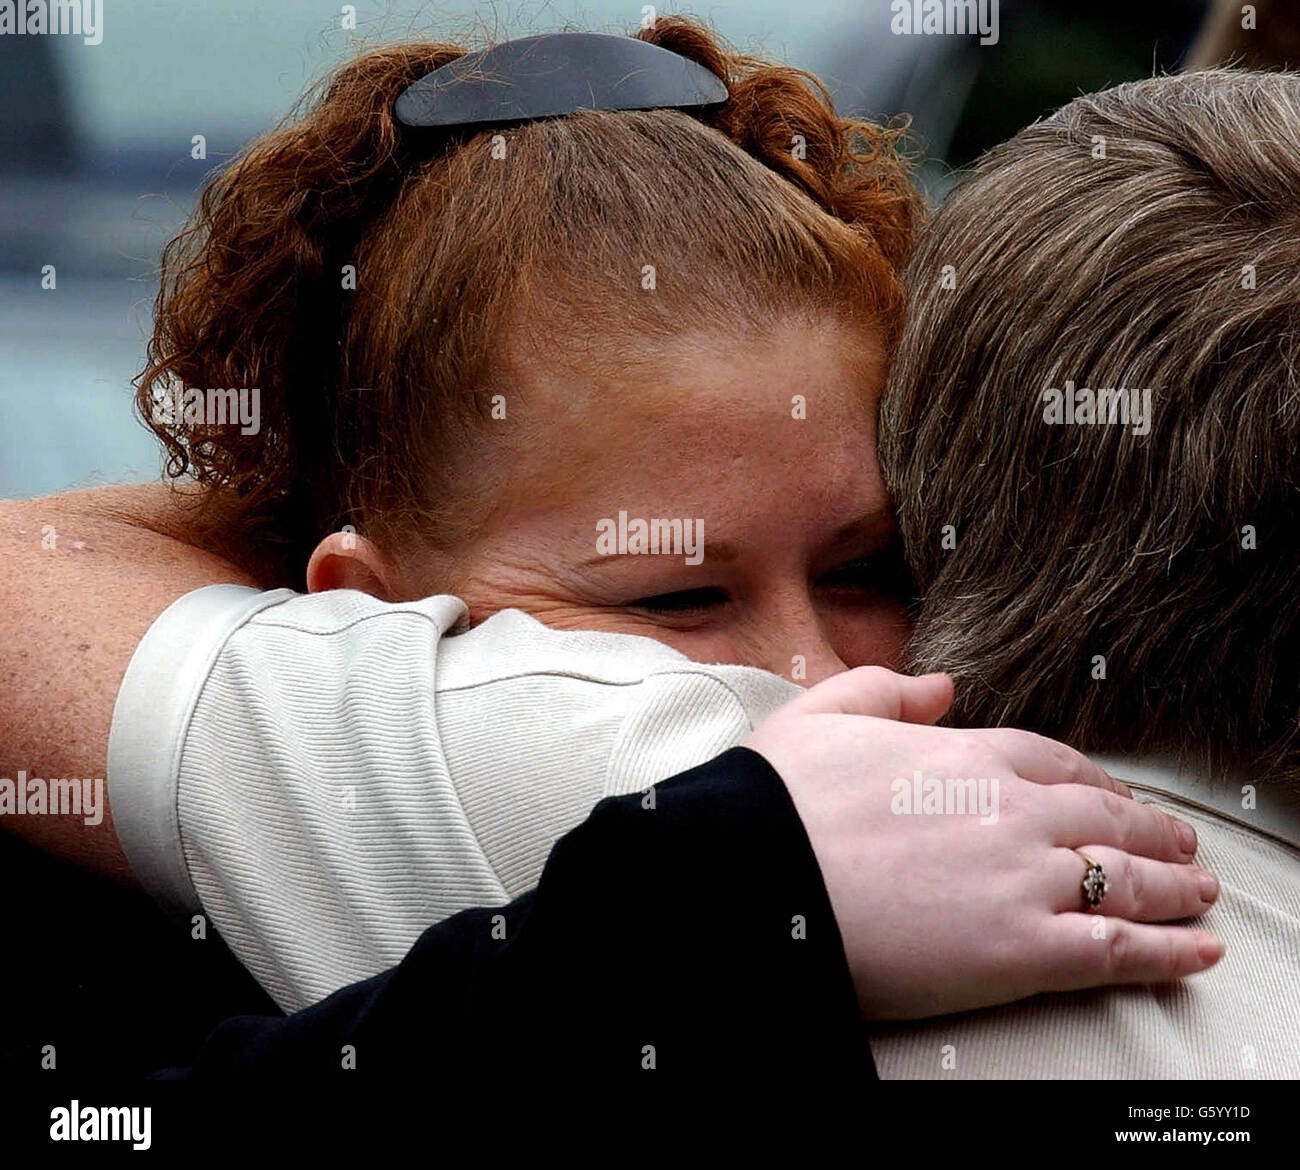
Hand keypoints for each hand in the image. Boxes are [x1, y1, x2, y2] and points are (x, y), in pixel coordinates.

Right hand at [744, 667, 1222, 1019]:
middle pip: (1106, 817)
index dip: (1097, 781)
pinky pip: (1118, 950)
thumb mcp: (821, 713)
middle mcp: (1011, 810)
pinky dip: (1168, 952)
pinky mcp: (1021, 950)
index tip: (1117, 796)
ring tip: (1202, 893)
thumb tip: (942, 683)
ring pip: (1127, 878)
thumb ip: (886, 689)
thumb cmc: (777, 798)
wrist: (756, 875)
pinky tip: (1197, 952)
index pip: (1057, 762)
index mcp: (965, 754)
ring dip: (1175, 886)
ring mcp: (1023, 878)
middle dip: (1152, 831)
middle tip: (1182, 844)